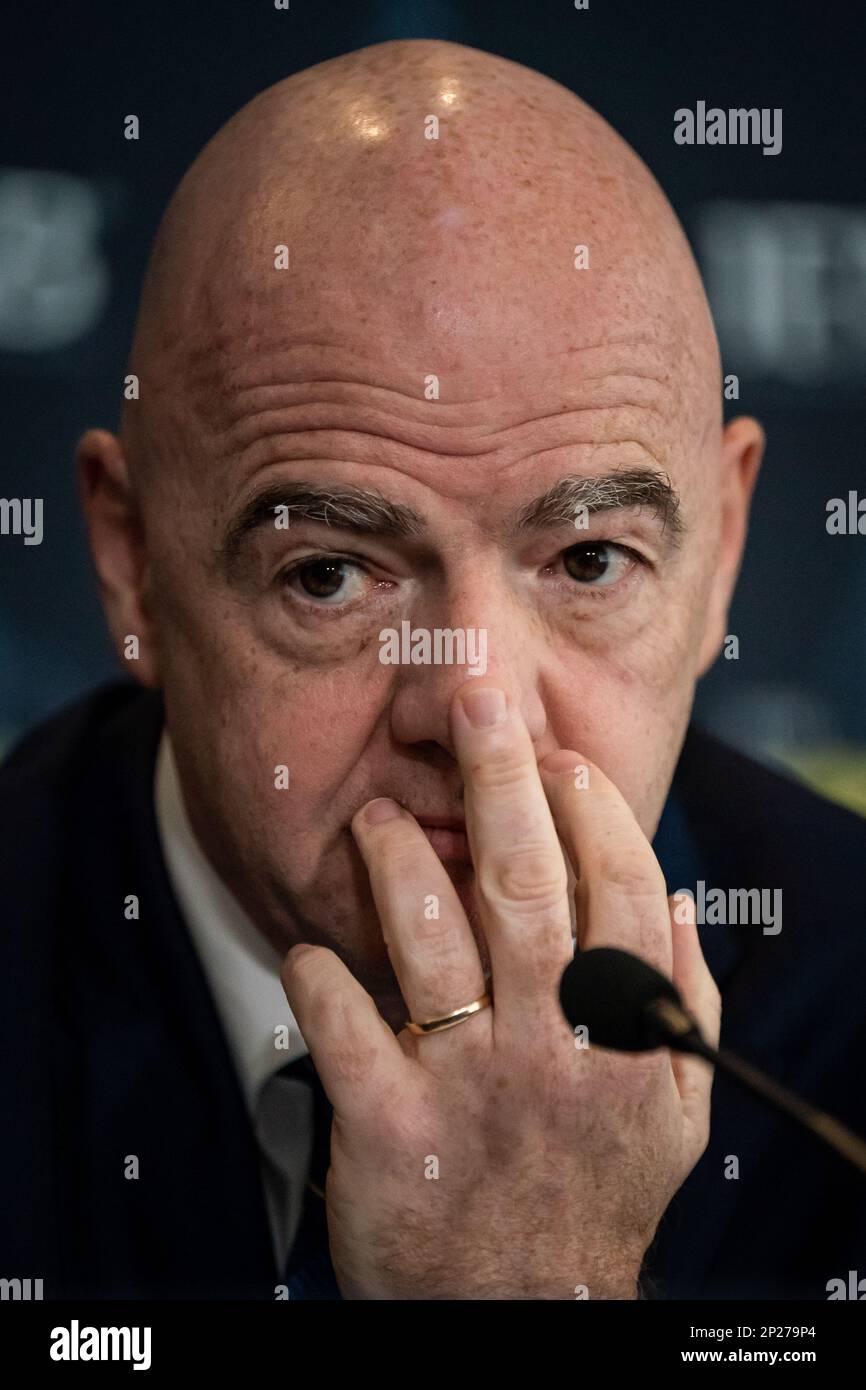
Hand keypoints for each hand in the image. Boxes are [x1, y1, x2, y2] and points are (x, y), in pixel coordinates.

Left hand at [280, 682, 719, 1298]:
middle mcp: (549, 1046)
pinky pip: (347, 1031)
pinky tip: (311, 950)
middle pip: (526, 888)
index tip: (559, 759)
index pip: (618, 893)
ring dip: (401, 863)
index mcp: (623, 1033)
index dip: (589, 813)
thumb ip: (683, 1005)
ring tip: (377, 816)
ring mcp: (468, 1085)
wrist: (521, 1316)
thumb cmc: (596, 1197)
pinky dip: (322, 979)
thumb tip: (678, 903)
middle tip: (475, 704)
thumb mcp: (677, 1115)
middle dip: (501, 783)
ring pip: (432, 941)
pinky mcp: (389, 1128)